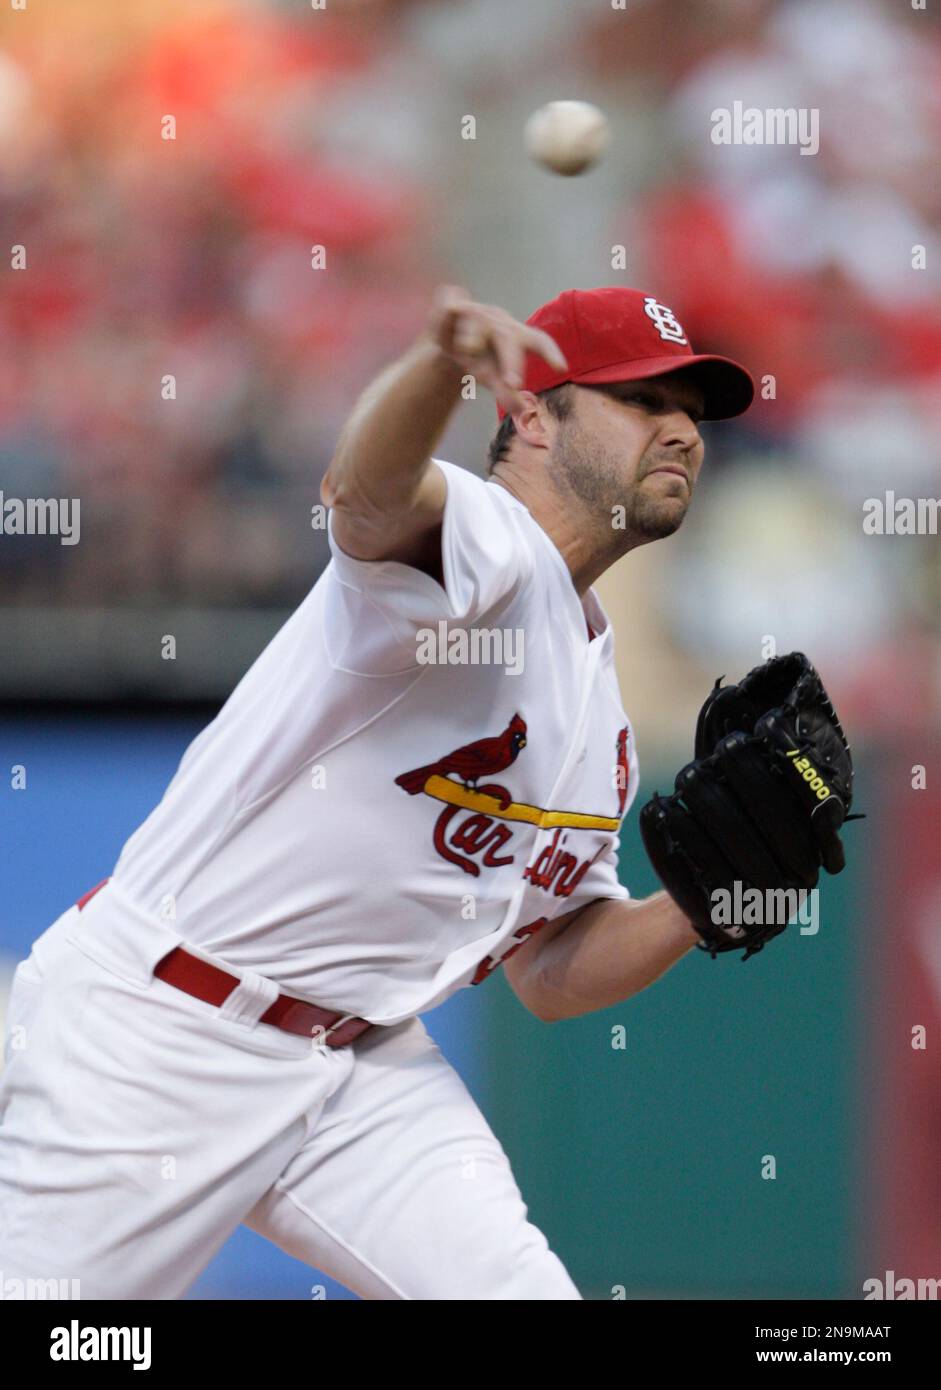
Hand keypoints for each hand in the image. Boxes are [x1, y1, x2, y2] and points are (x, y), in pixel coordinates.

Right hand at [425, 285, 567, 415]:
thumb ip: (508, 394)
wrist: (448, 342)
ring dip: (470, 345)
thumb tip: (524, 413)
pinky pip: (452, 310)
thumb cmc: (480, 359)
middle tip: (512, 384)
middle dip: (510, 361)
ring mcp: (478, 312)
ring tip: (465, 352)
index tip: (561, 367)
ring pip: (475, 331)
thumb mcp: (495, 378)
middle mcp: (500, 321)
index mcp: (517, 336)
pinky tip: (448, 321)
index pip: (539, 341)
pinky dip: (447, 319)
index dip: (550, 352)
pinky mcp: (455, 307)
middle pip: (508, 339)